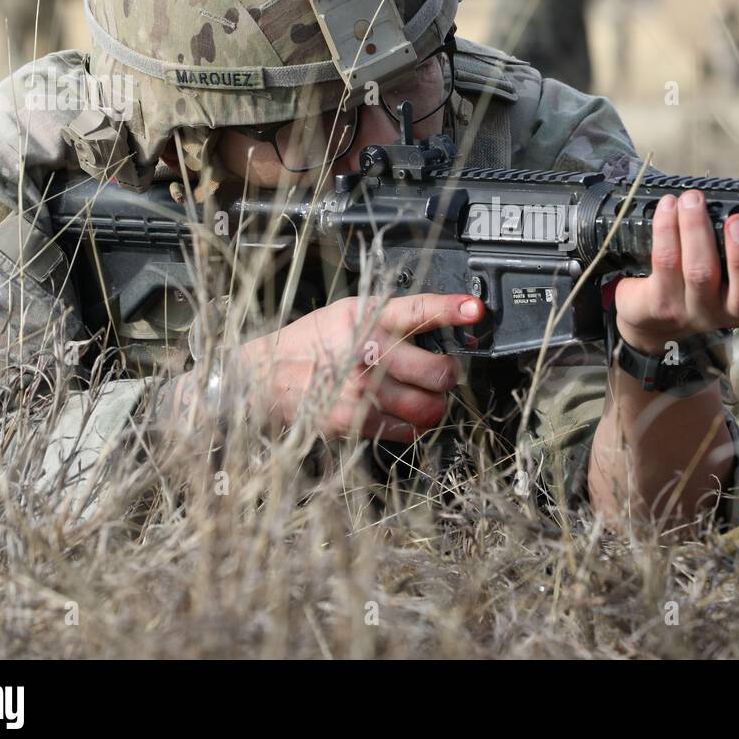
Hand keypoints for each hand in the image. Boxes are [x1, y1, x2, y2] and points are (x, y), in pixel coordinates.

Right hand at [238, 292, 483, 442]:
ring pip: (429, 406)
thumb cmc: (310, 344)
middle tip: (442, 372)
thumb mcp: (345, 315)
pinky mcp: (355, 420)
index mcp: (367, 317)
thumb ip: (389, 319)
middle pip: (438, 370)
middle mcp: (368, 352)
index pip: (418, 310)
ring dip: (436, 404)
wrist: (262, 378)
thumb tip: (436, 328)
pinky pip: (408, 429)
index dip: (451, 309)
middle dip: (448, 374)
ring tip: (427, 397)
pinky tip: (403, 413)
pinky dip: (415, 424)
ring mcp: (362, 390)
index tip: (476, 310)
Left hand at [612, 190, 738, 353]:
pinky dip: (667, 230)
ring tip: (692, 200)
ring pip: (700, 271)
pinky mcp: (660, 305)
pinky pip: (665, 263)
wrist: (648, 314)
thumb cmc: (698, 272)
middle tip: (738, 219)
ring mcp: (694, 311)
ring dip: (696, 230)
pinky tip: (667, 208)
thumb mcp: (732, 257)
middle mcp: (728, 311)